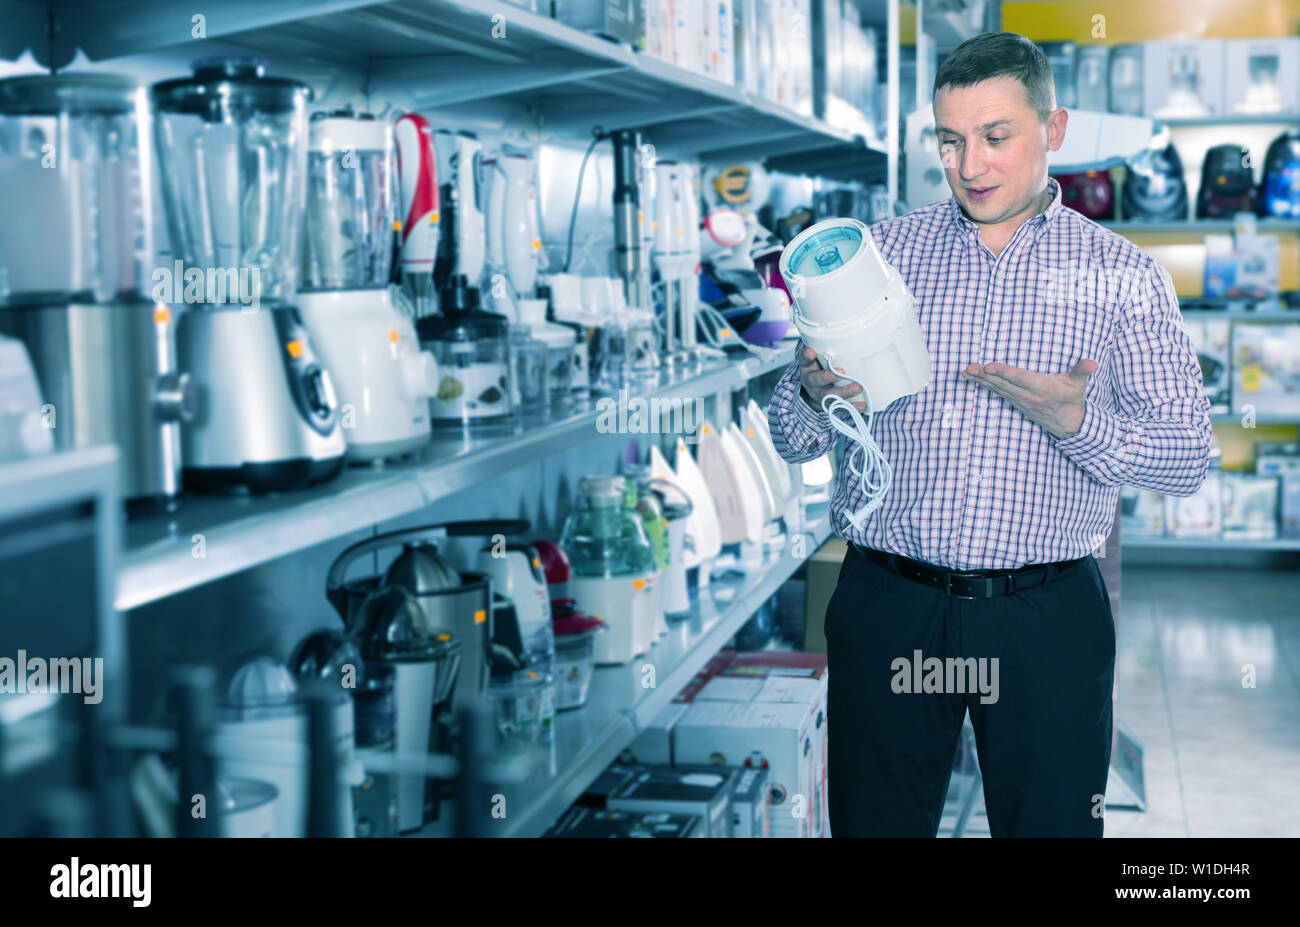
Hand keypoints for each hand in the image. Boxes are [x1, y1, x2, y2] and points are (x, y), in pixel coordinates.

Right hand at [797, 345, 866, 411]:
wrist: (812, 394)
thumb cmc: (820, 369)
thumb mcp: (818, 357)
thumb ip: (826, 345)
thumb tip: (846, 326)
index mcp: (807, 368)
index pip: (804, 359)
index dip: (806, 355)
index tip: (811, 352)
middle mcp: (812, 382)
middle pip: (817, 380)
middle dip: (828, 376)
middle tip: (842, 372)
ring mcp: (820, 395)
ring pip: (830, 396)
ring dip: (844, 392)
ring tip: (858, 387)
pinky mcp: (830, 406)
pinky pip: (841, 408)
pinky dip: (853, 407)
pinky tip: (863, 405)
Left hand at [960, 359, 1096, 438]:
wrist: (1068, 424)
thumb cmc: (1072, 399)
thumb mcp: (1079, 385)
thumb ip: (1082, 371)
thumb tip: (1092, 363)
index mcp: (1043, 388)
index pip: (1020, 378)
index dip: (1004, 372)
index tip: (989, 366)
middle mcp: (1028, 395)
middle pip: (1003, 383)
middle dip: (985, 376)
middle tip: (969, 367)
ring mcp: (1019, 400)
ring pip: (997, 388)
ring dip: (980, 379)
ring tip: (965, 371)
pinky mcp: (1014, 401)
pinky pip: (996, 391)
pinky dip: (982, 384)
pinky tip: (970, 377)